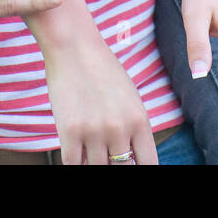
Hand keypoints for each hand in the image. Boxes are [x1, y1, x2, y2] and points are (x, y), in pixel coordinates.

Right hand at [44, 34, 157, 164]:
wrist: (74, 47)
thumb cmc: (103, 69)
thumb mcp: (130, 97)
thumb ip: (133, 128)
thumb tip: (132, 158)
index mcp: (139, 120)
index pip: (148, 164)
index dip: (140, 170)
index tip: (131, 165)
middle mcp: (119, 128)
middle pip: (121, 169)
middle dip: (115, 165)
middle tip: (107, 152)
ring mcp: (94, 131)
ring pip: (96, 169)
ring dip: (93, 161)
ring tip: (90, 147)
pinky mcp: (69, 131)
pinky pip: (72, 164)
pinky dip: (75, 162)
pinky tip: (76, 151)